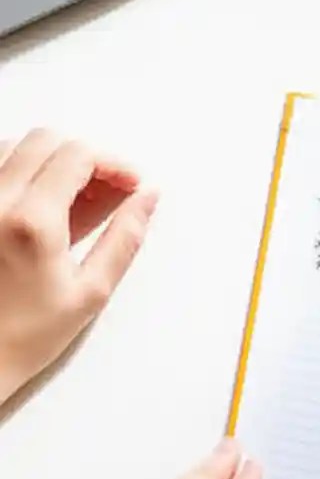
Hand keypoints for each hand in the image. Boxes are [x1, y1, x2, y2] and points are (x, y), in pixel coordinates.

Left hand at [0, 129, 157, 403]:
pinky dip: (19, 172)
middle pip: (45, 140)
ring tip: (71, 199)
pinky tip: (36, 203)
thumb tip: (147, 198)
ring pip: (13, 147)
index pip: (78, 155)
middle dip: (85, 157)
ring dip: (50, 161)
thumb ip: (124, 238)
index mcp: (31, 221)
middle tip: (106, 188)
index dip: (114, 163)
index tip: (130, 184)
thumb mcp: (90, 292)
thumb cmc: (22, 337)